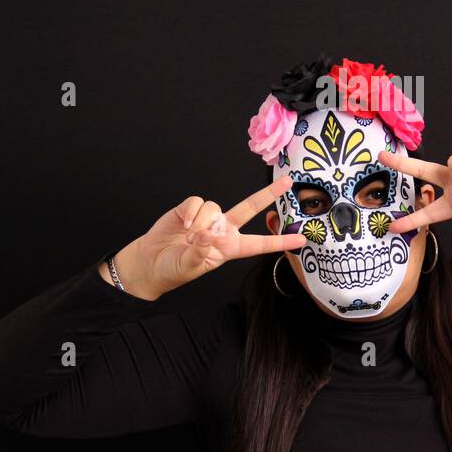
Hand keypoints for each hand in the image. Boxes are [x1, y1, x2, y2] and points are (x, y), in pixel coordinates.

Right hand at [103, 176, 305, 298]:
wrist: (149, 262)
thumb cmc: (173, 269)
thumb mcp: (190, 266)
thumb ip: (201, 252)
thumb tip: (210, 235)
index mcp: (229, 248)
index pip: (259, 244)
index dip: (280, 242)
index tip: (301, 239)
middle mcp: (222, 230)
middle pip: (249, 208)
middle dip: (268, 194)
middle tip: (288, 182)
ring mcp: (208, 218)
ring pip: (215, 207)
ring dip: (202, 222)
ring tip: (189, 236)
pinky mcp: (190, 209)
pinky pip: (198, 202)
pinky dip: (191, 212)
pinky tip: (183, 224)